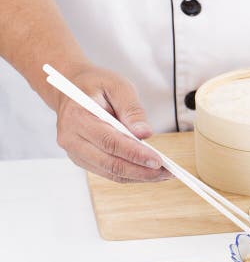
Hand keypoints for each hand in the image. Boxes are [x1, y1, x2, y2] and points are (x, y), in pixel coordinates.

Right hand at [54, 64, 168, 182]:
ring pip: (110, 172)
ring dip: (138, 176)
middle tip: (166, 172)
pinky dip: (130, 175)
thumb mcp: (118, 86)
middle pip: (109, 163)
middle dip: (140, 171)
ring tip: (163, 174)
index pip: (110, 142)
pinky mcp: (82, 159)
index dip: (135, 154)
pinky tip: (149, 172)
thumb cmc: (96, 85)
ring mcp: (75, 151)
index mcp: (78, 117)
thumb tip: (144, 134)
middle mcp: (71, 138)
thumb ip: (132, 109)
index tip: (158, 161)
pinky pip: (108, 172)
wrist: (71, 88)